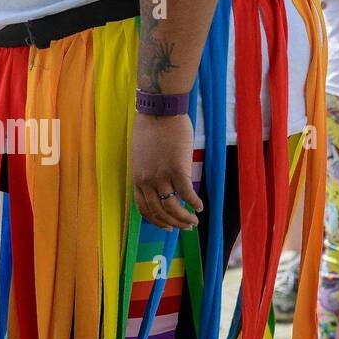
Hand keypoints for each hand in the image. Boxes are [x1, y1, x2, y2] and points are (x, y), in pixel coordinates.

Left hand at [130, 113, 203, 229]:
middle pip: (159, 211)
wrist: (159, 112)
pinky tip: (200, 206)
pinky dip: (194, 203)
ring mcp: (161, 175)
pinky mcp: (177, 168)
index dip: (156, 221)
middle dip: (173, 223)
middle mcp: (147, 180)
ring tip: (194, 221)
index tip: (167, 227)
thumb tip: (159, 186)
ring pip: (172, 207)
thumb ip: (148, 172)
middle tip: (186, 227)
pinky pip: (186, 193)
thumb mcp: (142, 156)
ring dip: (184, 218)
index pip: (143, 208)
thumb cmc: (151, 129)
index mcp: (137, 177)